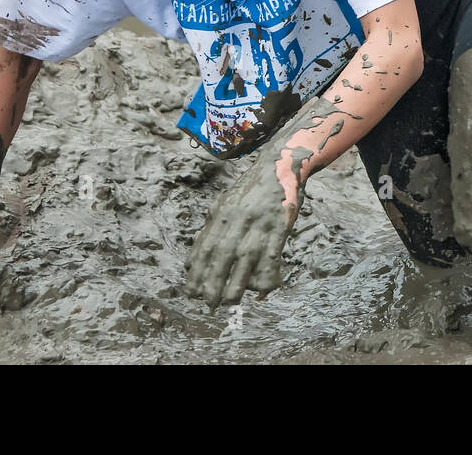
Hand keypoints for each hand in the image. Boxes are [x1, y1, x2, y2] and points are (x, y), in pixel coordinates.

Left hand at [184, 136, 307, 308]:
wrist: (280, 166)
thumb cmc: (251, 188)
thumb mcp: (225, 202)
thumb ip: (210, 228)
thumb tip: (192, 262)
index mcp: (222, 213)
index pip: (205, 247)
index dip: (196, 272)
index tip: (191, 291)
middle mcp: (238, 219)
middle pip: (221, 256)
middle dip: (211, 283)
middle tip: (207, 304)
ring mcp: (259, 224)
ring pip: (244, 260)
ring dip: (235, 285)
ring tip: (228, 303)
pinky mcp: (279, 228)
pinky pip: (271, 257)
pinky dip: (267, 276)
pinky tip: (261, 292)